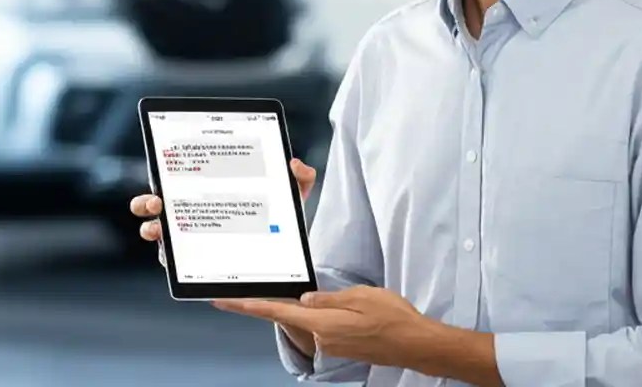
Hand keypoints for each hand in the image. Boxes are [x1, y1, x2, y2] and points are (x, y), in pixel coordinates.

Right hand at [128, 158, 316, 266]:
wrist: (282, 258)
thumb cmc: (278, 219)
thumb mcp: (289, 197)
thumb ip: (299, 177)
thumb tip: (295, 163)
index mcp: (205, 189)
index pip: (175, 178)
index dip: (160, 175)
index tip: (161, 177)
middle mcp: (190, 213)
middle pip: (154, 205)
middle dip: (146, 202)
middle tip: (157, 202)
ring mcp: (187, 240)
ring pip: (156, 234)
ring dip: (150, 231)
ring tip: (157, 231)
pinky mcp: (191, 264)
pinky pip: (172, 263)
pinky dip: (167, 259)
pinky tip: (172, 258)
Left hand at [212, 286, 429, 368]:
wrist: (417, 345)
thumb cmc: (393, 317)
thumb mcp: (360, 296)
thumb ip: (327, 298)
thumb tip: (304, 299)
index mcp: (322, 323)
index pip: (276, 312)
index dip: (247, 306)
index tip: (224, 302)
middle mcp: (322, 338)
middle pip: (293, 316)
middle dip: (283, 303)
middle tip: (262, 292)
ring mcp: (332, 346)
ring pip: (310, 322)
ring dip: (313, 310)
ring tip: (339, 300)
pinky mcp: (342, 348)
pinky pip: (324, 329)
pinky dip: (324, 318)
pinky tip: (340, 310)